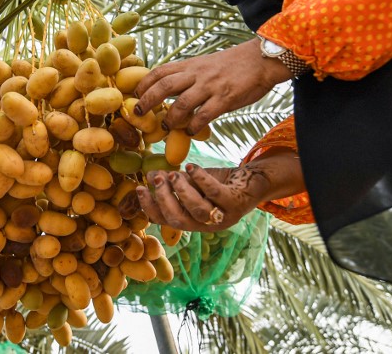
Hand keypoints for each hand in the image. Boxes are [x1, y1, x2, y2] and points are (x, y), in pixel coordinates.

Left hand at [133, 38, 291, 132]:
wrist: (262, 60)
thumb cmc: (233, 65)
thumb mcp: (206, 64)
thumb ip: (189, 77)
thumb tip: (171, 93)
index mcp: (190, 65)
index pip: (159, 71)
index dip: (143, 84)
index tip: (133, 95)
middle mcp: (197, 74)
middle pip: (163, 86)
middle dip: (147, 101)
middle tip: (137, 114)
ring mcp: (211, 86)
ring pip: (181, 103)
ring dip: (170, 118)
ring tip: (164, 127)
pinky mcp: (226, 98)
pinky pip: (204, 115)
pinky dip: (193, 126)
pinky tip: (190, 132)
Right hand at [136, 165, 271, 231]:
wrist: (252, 181)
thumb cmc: (219, 183)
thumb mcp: (194, 183)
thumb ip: (174, 182)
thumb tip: (149, 175)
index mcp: (193, 221)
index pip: (166, 220)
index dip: (151, 207)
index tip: (138, 188)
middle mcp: (207, 224)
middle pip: (179, 220)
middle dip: (164, 200)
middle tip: (157, 179)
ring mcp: (223, 216)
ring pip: (198, 211)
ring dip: (182, 191)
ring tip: (174, 174)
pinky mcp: (236, 204)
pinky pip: (216, 194)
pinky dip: (201, 180)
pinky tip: (191, 167)